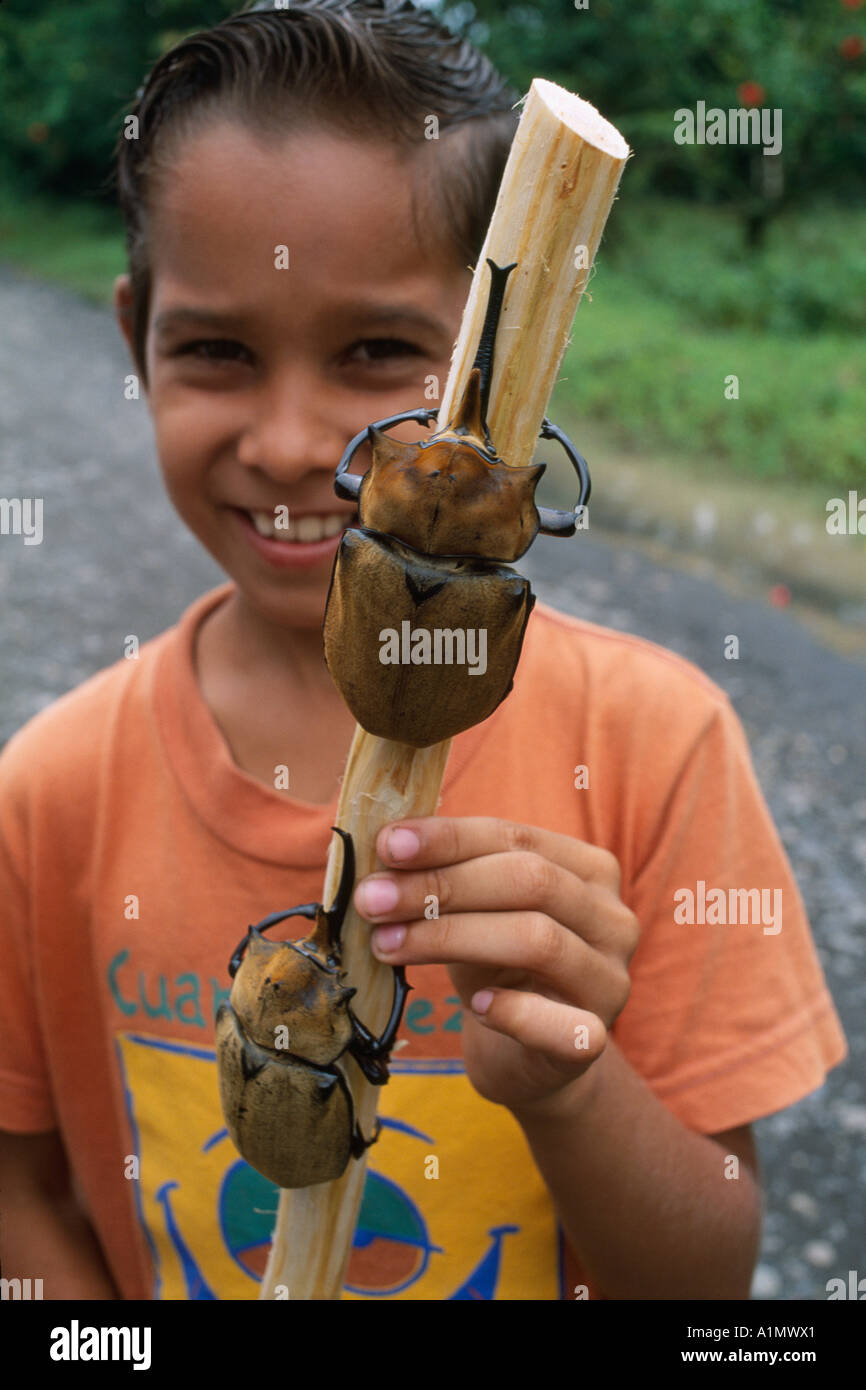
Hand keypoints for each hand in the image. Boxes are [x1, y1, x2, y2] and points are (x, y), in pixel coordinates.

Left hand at [353, 817, 639, 1121]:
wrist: (528, 1059)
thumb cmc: (497, 967)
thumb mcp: (474, 912)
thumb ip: (445, 876)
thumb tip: (383, 847)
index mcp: (588, 870)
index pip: (516, 838)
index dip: (449, 839)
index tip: (387, 844)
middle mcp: (612, 919)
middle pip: (530, 881)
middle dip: (441, 886)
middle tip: (372, 899)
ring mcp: (611, 980)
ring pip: (538, 940)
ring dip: (452, 937)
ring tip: (386, 944)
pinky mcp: (593, 1040)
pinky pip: (557, 1023)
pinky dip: (511, 1010)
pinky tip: (472, 1004)